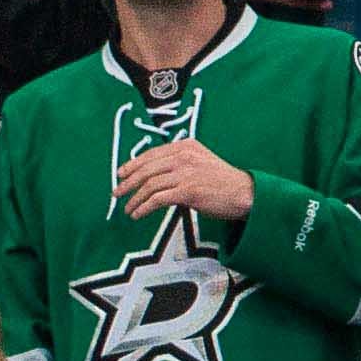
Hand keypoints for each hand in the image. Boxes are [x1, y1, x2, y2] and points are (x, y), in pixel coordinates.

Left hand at [113, 137, 254, 225]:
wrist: (243, 193)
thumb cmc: (221, 181)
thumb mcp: (199, 162)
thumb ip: (178, 163)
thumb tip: (151, 175)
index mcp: (186, 146)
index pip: (152, 154)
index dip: (132, 165)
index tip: (120, 174)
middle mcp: (185, 156)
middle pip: (146, 169)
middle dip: (128, 183)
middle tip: (117, 193)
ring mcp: (186, 173)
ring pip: (149, 185)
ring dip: (134, 199)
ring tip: (128, 209)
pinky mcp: (187, 191)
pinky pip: (157, 200)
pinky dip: (143, 208)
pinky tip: (138, 214)